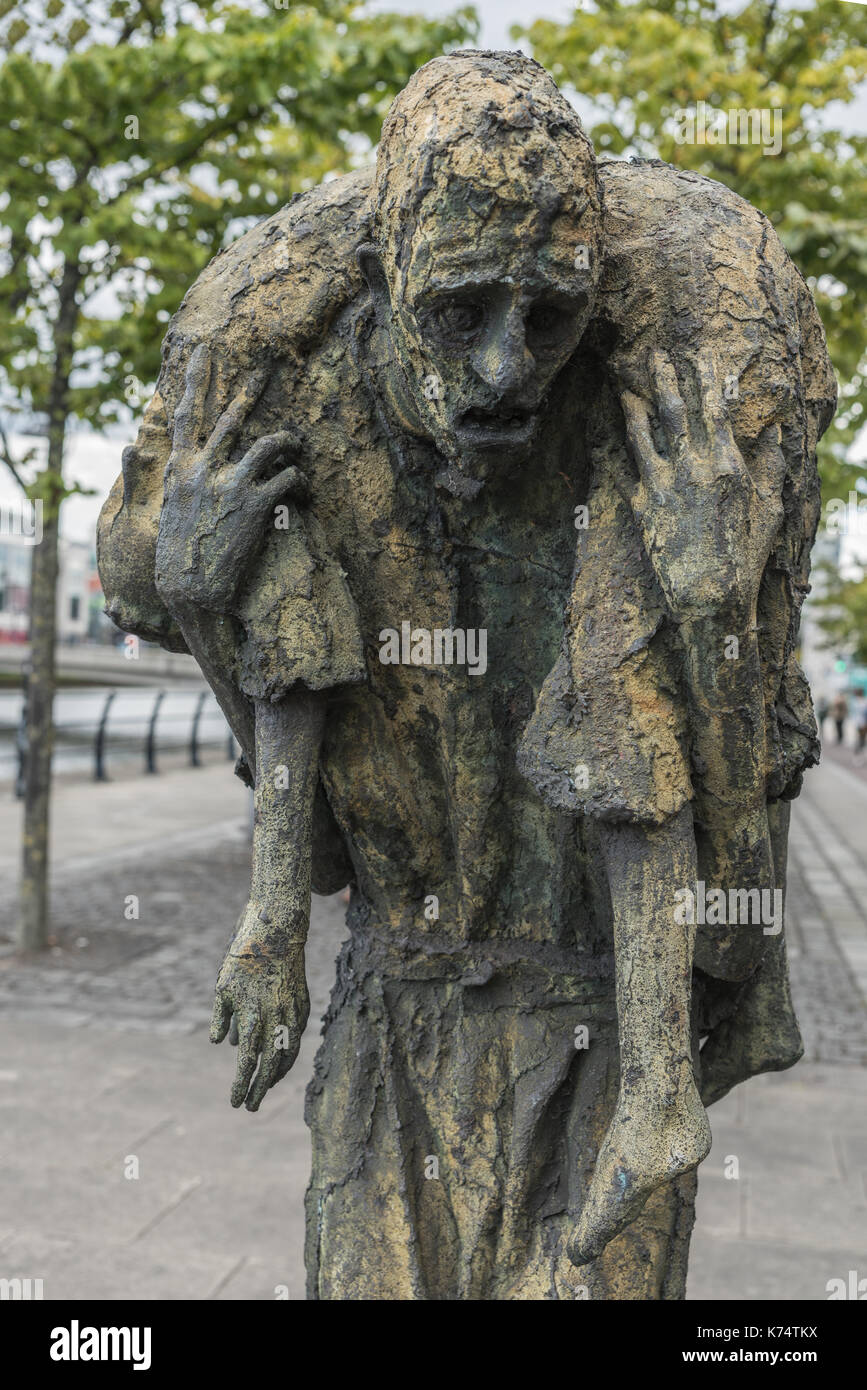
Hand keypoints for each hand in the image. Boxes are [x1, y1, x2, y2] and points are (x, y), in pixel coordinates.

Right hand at [155, 344, 308, 612]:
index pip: (186, 415)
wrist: (191, 589)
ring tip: (295, 441)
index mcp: (179, 468)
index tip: (202, 352)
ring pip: (267, 444)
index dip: (193, 380)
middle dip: (249, 391)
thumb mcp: (166, 508)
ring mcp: (231, 486)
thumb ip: (166, 476)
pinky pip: (286, 477)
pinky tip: (300, 482)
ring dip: (286, 440)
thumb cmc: (177, 553)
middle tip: (265, 369)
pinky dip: (296, 476)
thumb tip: (145, 450)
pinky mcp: (256, 505)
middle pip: (231, 419)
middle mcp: (203, 470)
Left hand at [209, 900, 309, 1111]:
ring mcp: (293, 1012)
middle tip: (250, 1107)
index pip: (248, 1061)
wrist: (277, 931)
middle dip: (260, 1089)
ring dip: (277, 1075)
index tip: (233, 1102)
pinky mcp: (303, 1004)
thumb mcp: (222, 987)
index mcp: (253, 1015)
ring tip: (265, 1088)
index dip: (241, 1084)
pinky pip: (297, 1037)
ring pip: (289, 1053)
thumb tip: (222, 1044)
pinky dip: (290, 1054)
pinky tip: (281, 1061)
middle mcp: (276, 1018)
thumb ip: (221, 1018)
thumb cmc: (243, 958)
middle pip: (271, 1064)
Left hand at [614, 349, 784, 624]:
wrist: (708, 598)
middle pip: (674, 412)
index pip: (713, 409)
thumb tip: (777, 431)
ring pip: (641, 435)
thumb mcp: (769, 510)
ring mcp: (661, 487)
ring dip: (632, 407)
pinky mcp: (640, 509)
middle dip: (664, 378)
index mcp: (725, 465)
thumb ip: (773, 467)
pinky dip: (610, 453)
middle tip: (654, 356)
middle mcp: (691, 469)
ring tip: (625, 389)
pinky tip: (602, 438)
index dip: (705, 379)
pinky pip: (621, 472)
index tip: (698, 356)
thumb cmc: (744, 557)